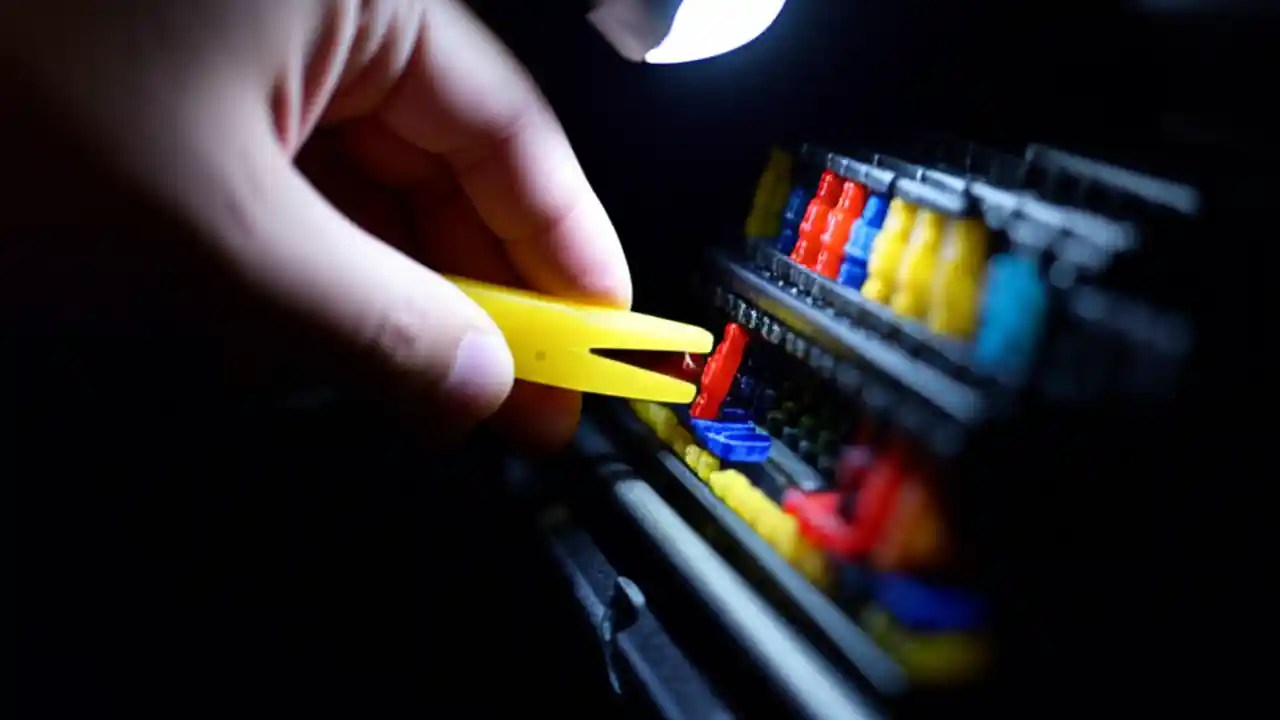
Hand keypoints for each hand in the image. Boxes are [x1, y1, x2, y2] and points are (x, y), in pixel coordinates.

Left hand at [0, 0, 630, 448]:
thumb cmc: (4, 97)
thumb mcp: (210, 234)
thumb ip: (371, 322)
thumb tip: (481, 387)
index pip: (510, 132)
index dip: (568, 247)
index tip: (605, 342)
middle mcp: (320, 14)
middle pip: (446, 166)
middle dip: (482, 291)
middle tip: (519, 400)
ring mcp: (249, 55)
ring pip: (367, 192)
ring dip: (396, 297)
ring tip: (432, 393)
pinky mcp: (187, 103)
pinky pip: (289, 196)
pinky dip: (313, 277)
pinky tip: (326, 345)